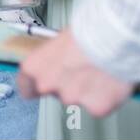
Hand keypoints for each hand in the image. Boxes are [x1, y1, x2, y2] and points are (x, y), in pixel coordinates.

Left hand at [17, 27, 132, 116]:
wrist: (114, 38)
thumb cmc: (88, 30)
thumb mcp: (60, 39)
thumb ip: (54, 58)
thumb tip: (60, 61)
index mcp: (35, 67)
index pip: (26, 85)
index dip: (35, 86)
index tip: (42, 85)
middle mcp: (48, 86)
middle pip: (55, 92)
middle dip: (67, 85)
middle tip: (82, 70)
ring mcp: (72, 99)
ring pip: (78, 98)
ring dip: (87, 90)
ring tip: (100, 70)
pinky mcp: (95, 108)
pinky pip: (99, 105)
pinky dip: (106, 97)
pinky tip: (111, 81)